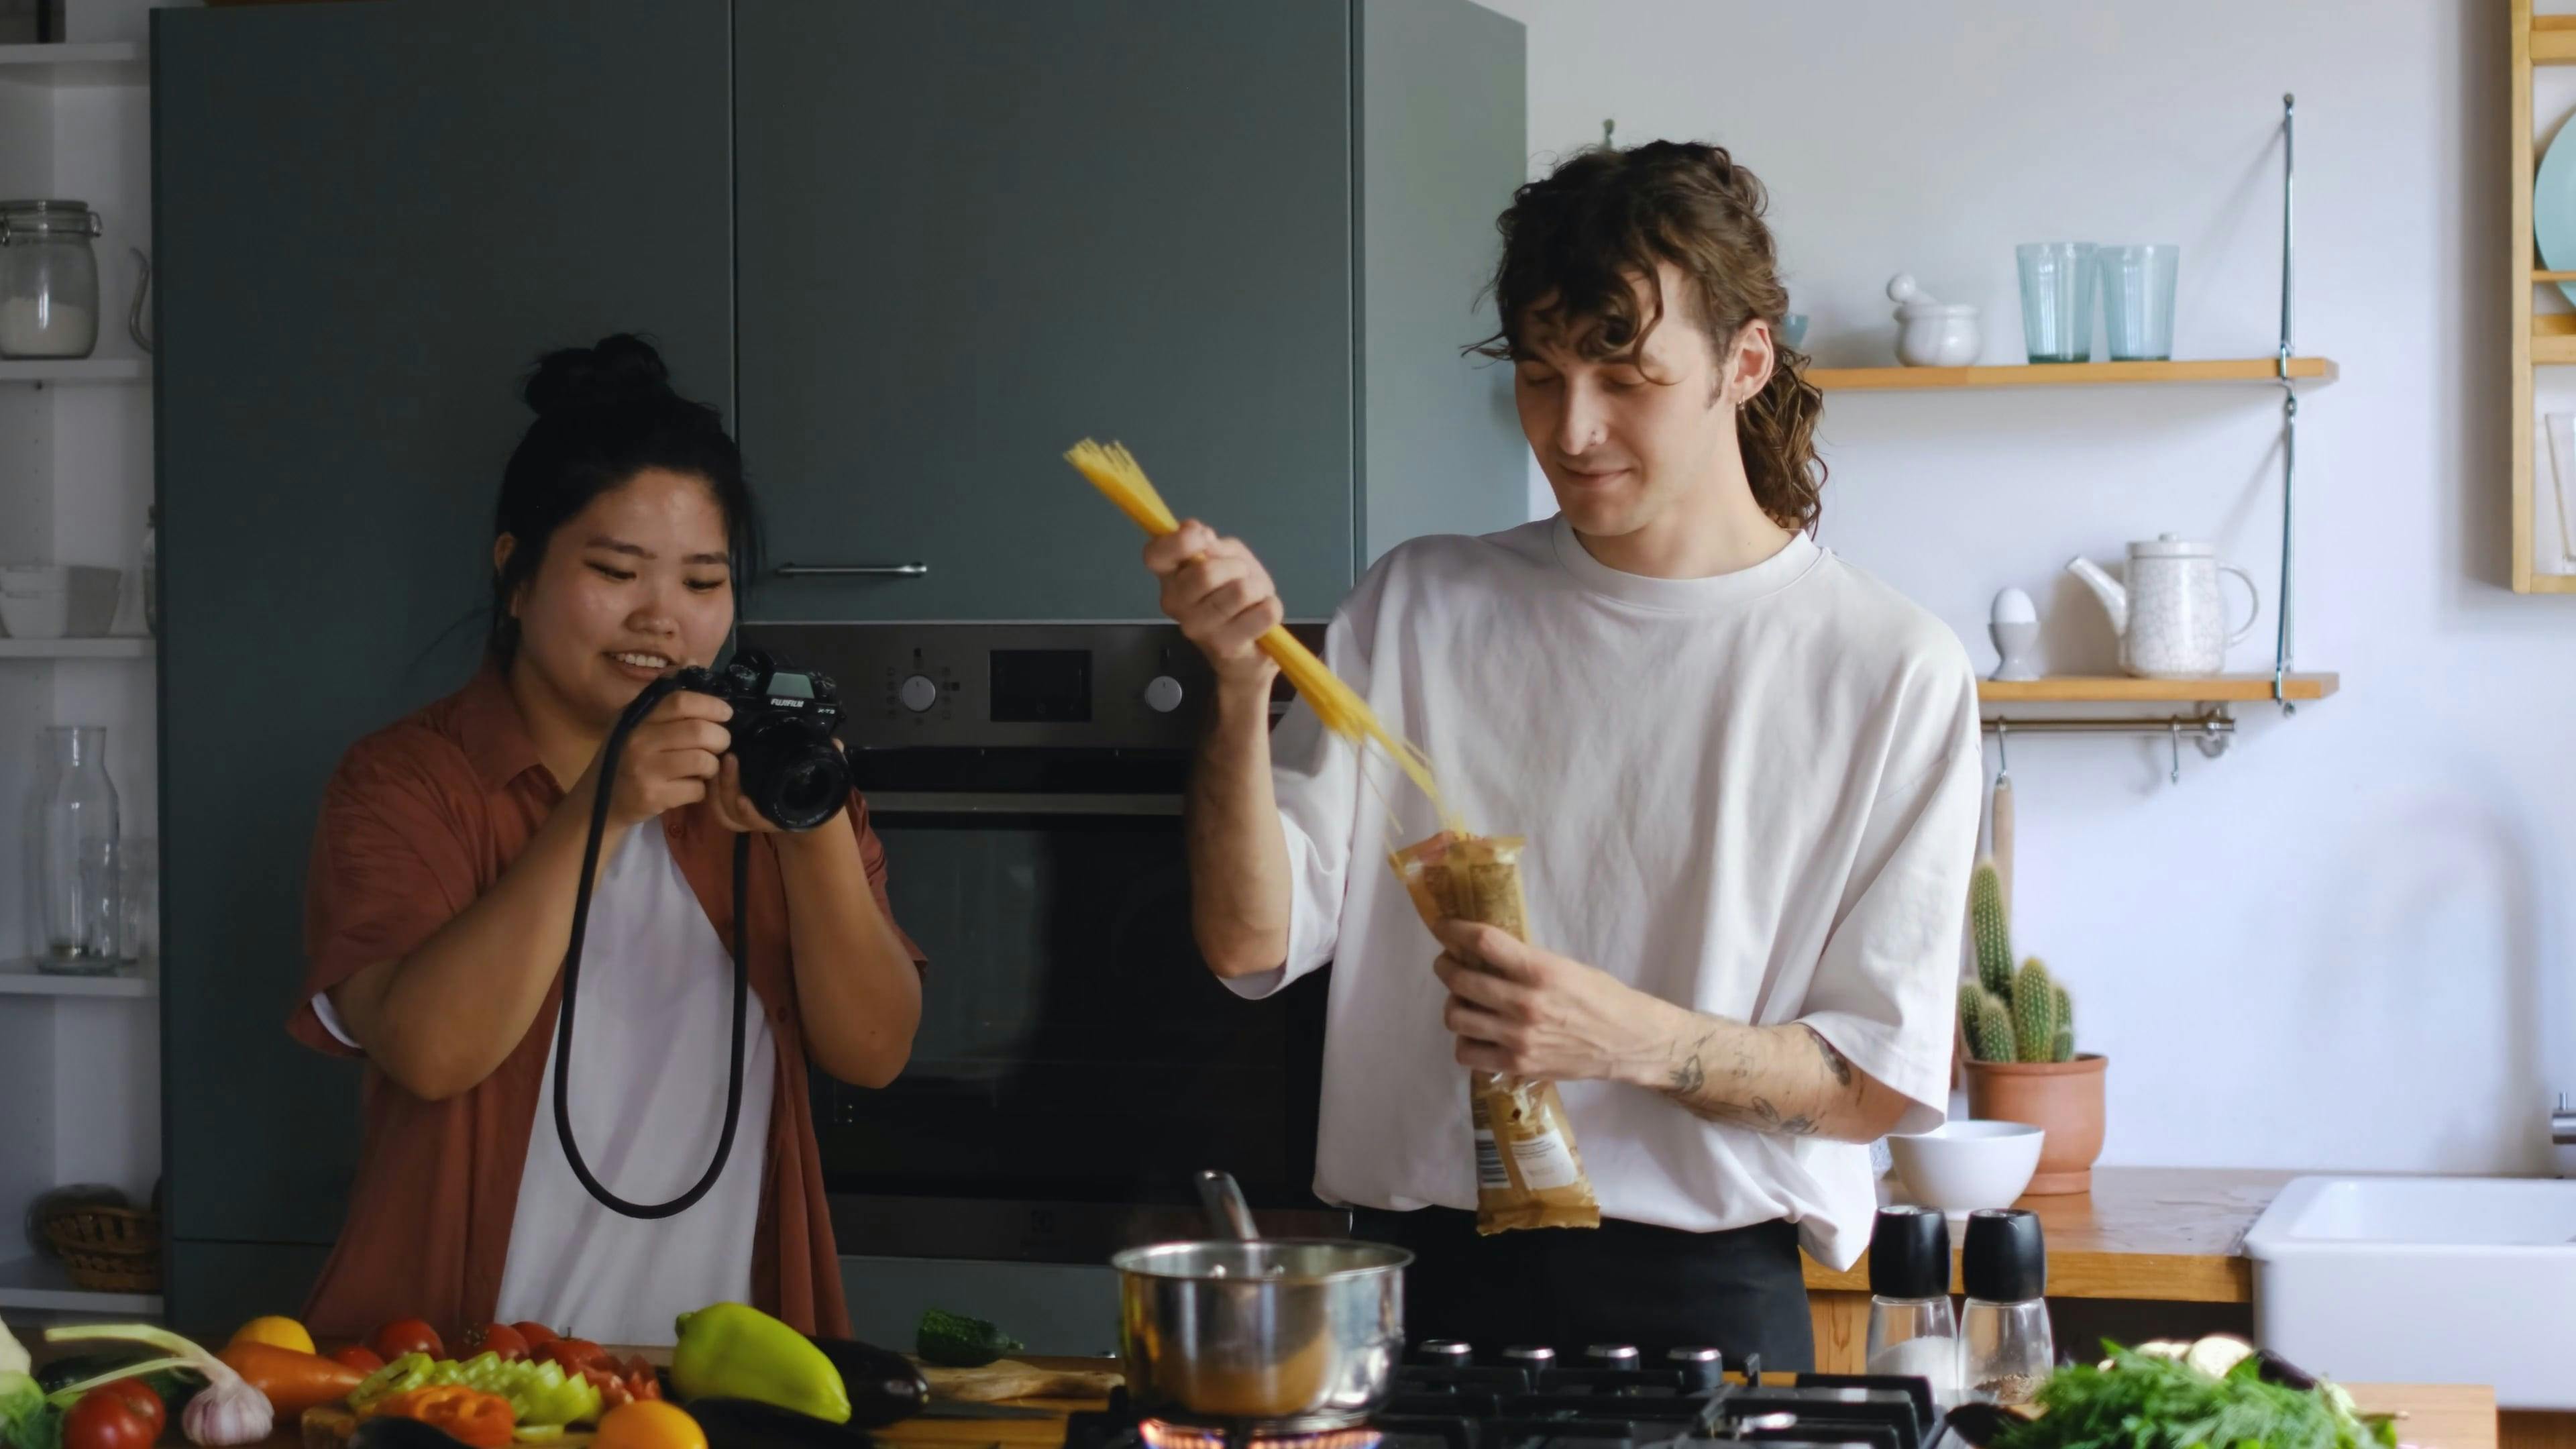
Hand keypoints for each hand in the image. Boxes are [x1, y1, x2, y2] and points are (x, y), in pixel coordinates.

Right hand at [572, 690, 733, 830]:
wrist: (597, 802)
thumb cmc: (623, 757)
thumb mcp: (635, 721)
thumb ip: (664, 696)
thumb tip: (692, 663)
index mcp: (636, 718)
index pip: (680, 701)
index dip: (711, 704)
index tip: (725, 713)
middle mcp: (638, 741)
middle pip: (698, 731)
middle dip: (720, 737)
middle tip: (721, 743)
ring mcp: (645, 770)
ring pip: (702, 760)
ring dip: (713, 764)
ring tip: (705, 766)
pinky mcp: (653, 797)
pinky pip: (696, 789)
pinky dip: (701, 789)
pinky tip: (689, 787)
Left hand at [706, 740, 847, 836]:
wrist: (806, 805)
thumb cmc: (813, 789)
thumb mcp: (825, 777)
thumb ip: (831, 761)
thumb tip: (837, 744)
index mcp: (779, 816)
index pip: (758, 821)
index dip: (749, 815)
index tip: (744, 800)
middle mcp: (758, 819)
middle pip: (732, 813)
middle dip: (728, 788)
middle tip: (729, 758)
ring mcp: (743, 813)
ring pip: (721, 809)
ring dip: (716, 787)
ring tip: (718, 759)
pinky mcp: (732, 803)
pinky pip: (715, 804)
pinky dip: (710, 790)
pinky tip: (712, 765)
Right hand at [1143, 519, 1282, 692]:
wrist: (1248, 650)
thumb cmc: (1234, 595)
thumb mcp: (1228, 558)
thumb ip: (1214, 545)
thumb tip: (1199, 533)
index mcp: (1170, 576)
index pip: (1155, 555)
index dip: (1180, 542)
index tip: (1205, 538)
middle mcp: (1175, 603)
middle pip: (1205, 573)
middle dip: (1236, 567)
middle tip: (1241, 577)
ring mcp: (1198, 628)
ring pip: (1240, 591)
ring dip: (1258, 588)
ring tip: (1253, 598)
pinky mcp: (1225, 647)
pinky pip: (1264, 612)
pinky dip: (1271, 607)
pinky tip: (1260, 615)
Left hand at [1431, 919, 1675, 1084]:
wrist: (1627, 1042)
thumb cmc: (1600, 997)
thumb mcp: (1565, 967)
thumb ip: (1526, 961)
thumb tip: (1483, 951)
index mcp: (1541, 971)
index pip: (1484, 942)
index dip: (1454, 930)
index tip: (1443, 926)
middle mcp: (1525, 1004)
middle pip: (1459, 980)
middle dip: (1444, 966)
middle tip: (1447, 963)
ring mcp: (1518, 1038)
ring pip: (1456, 1017)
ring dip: (1452, 1003)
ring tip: (1462, 1000)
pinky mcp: (1517, 1065)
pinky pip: (1466, 1053)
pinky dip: (1464, 1041)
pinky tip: (1476, 1033)